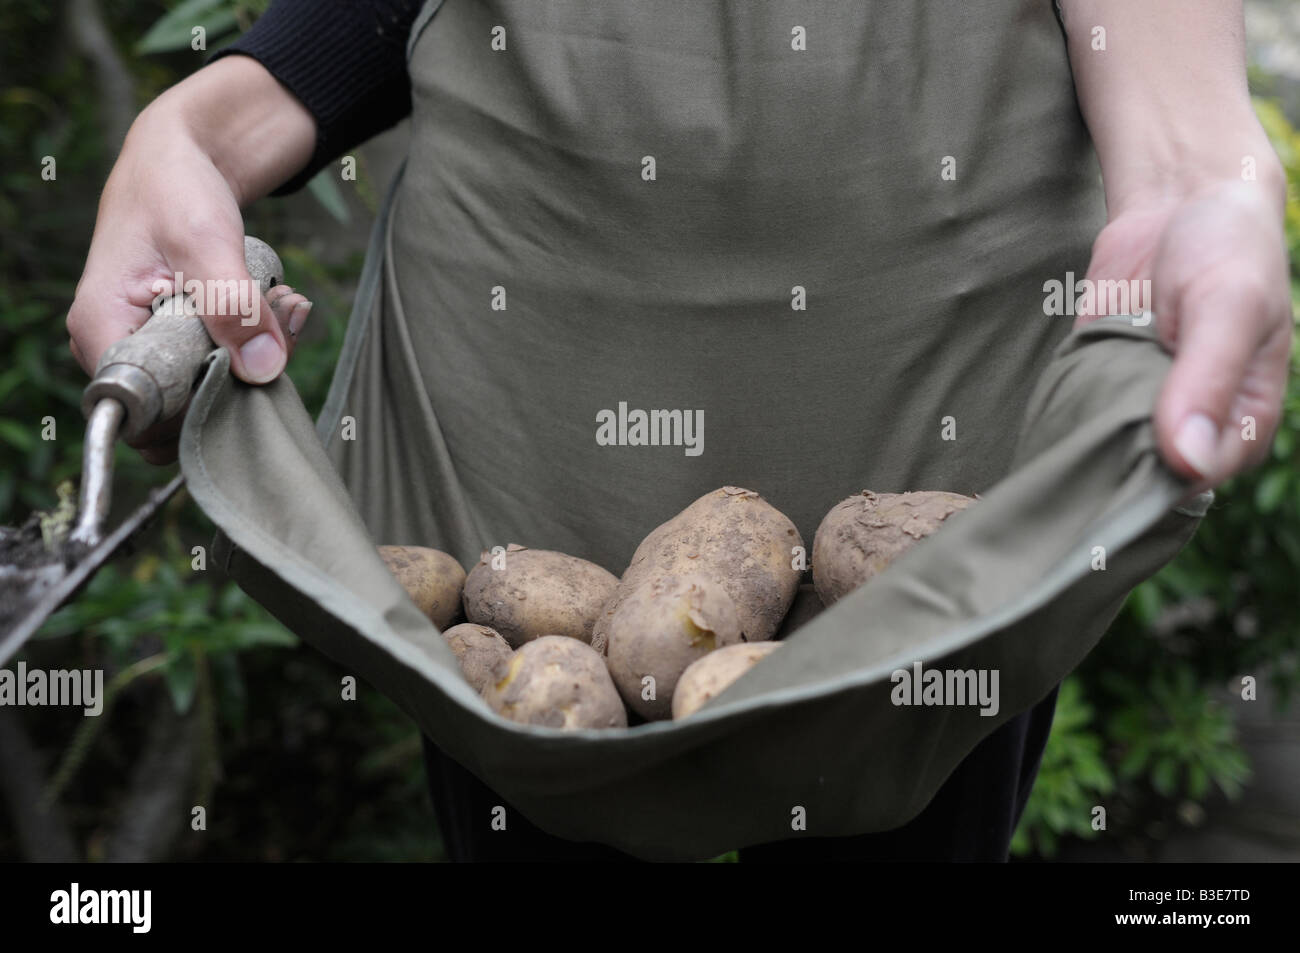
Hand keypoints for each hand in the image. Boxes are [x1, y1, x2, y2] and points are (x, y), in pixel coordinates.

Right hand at [65, 57, 314, 463]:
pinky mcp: (185, 338)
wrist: (185, 155)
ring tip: (285, 303)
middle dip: (244, 373)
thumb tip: (261, 369)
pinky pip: (227, 362)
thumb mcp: (205, 241)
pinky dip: (263, 340)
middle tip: (283, 322)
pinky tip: (282, 303)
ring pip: (215, 386)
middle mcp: (120, 346)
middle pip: (184, 406)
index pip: (143, 414)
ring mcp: (153, 345)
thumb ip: (232, 306)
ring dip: (264, 353)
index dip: (199, 408)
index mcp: (100, 329)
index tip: (248, 367)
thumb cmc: (176, 187)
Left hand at [1075, 178, 1292, 488]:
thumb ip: (1208, 379)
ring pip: (1104, 455)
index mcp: (1241, 422)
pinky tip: (1036, 430)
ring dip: (1076, 452)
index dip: (1154, 484)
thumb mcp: (1228, 306)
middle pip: (1142, 478)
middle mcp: (1192, 425)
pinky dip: (1058, 421)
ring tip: (1048, 451)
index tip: (1113, 472)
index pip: (1195, 480)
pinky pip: (1076, 418)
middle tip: (1066, 468)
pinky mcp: (1102, 385)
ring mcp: (1142, 408)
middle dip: (1105, 474)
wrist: (1180, 201)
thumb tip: (1189, 463)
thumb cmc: (1228, 251)